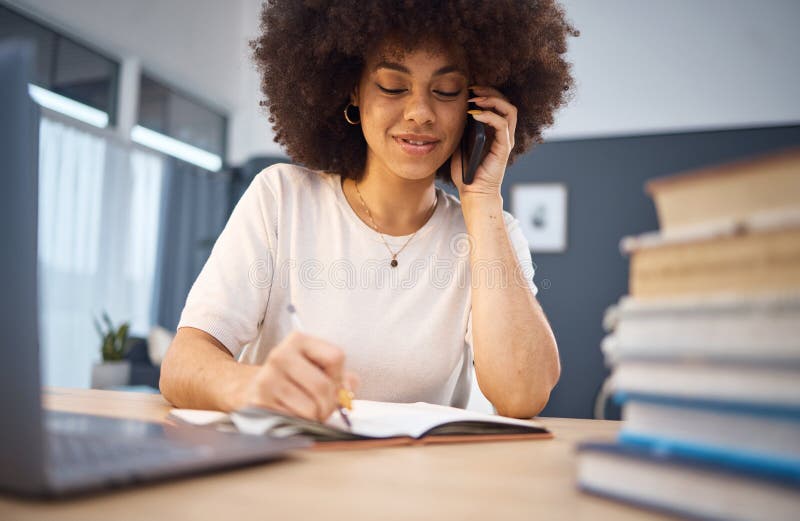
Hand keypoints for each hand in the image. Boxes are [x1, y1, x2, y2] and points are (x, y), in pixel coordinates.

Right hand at [237, 331, 359, 420]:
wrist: (246, 388)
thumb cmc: (291, 380)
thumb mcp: (315, 368)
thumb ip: (340, 377)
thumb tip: (350, 387)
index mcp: (298, 340)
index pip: (336, 356)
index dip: (339, 377)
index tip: (331, 383)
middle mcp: (280, 355)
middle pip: (323, 386)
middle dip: (328, 404)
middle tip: (322, 409)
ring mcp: (267, 379)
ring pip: (310, 408)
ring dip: (313, 418)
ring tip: (305, 412)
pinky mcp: (258, 402)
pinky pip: (293, 421)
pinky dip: (297, 424)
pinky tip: (289, 415)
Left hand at [449, 85, 516, 201]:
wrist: (473, 193)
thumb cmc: (467, 172)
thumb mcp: (460, 145)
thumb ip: (462, 129)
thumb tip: (454, 111)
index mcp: (495, 133)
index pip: (498, 105)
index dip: (486, 94)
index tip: (469, 90)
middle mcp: (504, 135)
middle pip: (506, 103)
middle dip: (490, 92)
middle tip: (472, 89)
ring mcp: (506, 141)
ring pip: (509, 110)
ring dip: (492, 100)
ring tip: (475, 99)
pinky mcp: (504, 148)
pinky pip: (502, 125)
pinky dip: (489, 115)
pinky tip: (474, 114)